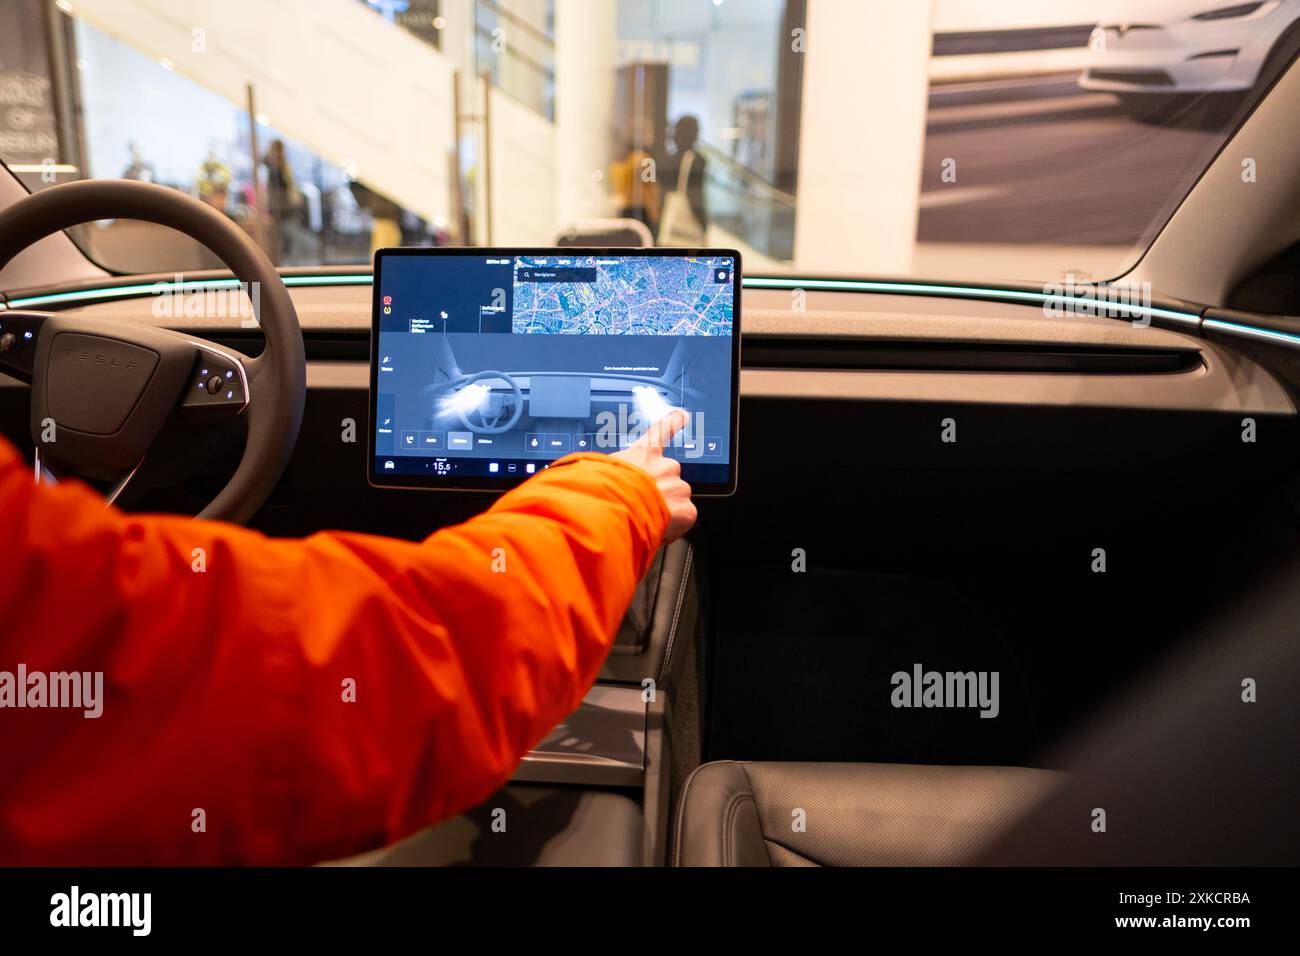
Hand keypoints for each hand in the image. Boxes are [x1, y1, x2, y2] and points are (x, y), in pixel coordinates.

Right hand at [612, 409, 696, 541]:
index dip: (673, 421)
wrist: (614, 511)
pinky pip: (684, 517)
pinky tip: (660, 528)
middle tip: (641, 503)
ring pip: (677, 497)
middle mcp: (665, 466)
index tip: (682, 415)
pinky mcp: (685, 508)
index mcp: (644, 453)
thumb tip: (602, 477)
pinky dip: (675, 524)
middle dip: (659, 490)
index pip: (662, 431)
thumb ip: (614, 471)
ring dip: (666, 507)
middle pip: (668, 476)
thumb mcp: (600, 471)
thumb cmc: (601, 491)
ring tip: (645, 517)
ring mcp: (677, 486)